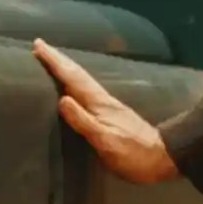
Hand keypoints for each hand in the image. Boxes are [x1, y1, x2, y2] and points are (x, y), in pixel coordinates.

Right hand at [32, 39, 179, 183]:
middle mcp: (103, 99)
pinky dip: (76, 83)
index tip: (38, 45)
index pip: (73, 78)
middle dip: (59, 60)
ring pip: (82, 81)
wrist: (163, 158)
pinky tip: (74, 88)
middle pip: (78, 75)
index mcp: (99, 104)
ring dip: (67, 69)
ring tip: (53, 61)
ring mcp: (109, 105)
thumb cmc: (133, 154)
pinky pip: (87, 91)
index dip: (56, 63)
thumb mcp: (106, 142)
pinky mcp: (112, 113)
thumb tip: (62, 99)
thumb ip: (84, 122)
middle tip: (41, 46)